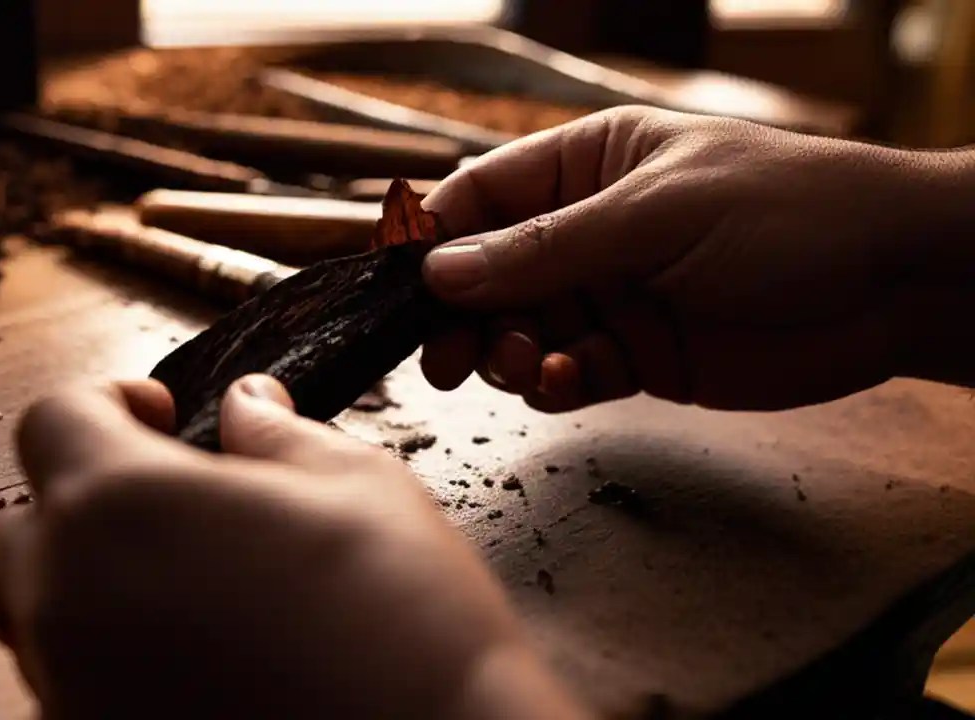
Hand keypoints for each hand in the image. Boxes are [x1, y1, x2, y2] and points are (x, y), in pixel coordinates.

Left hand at [0, 375, 587, 719]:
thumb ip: (276, 433)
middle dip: (87, 500)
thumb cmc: (407, 619)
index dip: (108, 402)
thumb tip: (245, 405)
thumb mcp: (357, 484)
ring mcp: (72, 689)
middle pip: (24, 527)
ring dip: (86, 584)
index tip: (161, 415)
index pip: (54, 420)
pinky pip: (69, 691)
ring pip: (35, 616)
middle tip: (178, 505)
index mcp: (122, 502)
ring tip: (183, 589)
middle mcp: (69, 599)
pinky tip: (193, 664)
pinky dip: (109, 664)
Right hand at [420, 106, 974, 410]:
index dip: (434, 242)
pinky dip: (557, 385)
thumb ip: (546, 249)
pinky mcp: (638, 355)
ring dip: (509, 355)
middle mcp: (589, 230)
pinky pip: (570, 374)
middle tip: (448, 358)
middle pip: (489, 275)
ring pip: (521, 331)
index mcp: (588, 165)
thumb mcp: (655, 217)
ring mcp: (611, 295)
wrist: (895, 285)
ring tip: (529, 367)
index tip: (398, 290)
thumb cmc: (788, 213)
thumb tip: (441, 271)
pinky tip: (572, 384)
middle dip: (463, 316)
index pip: (483, 198)